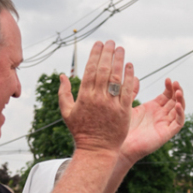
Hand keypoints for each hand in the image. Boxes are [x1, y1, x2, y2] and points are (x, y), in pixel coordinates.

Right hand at [57, 41, 132, 157]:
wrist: (97, 150)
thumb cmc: (81, 131)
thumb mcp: (67, 113)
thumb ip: (64, 93)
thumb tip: (62, 76)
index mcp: (84, 97)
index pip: (90, 70)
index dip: (95, 55)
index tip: (98, 44)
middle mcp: (98, 99)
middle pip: (103, 70)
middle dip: (107, 53)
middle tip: (111, 42)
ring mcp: (112, 105)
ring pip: (116, 78)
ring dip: (119, 61)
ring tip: (121, 49)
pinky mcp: (124, 111)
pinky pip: (127, 90)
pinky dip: (129, 77)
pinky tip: (130, 66)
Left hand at [120, 77, 184, 164]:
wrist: (120, 145)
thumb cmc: (121, 127)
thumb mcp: (127, 105)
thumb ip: (131, 91)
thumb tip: (136, 77)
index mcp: (153, 108)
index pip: (167, 95)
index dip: (169, 87)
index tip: (168, 79)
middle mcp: (160, 115)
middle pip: (174, 101)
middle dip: (177, 91)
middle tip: (175, 82)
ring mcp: (164, 124)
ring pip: (179, 110)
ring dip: (181, 100)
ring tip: (178, 91)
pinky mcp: (166, 133)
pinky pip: (178, 123)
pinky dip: (181, 114)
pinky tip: (178, 105)